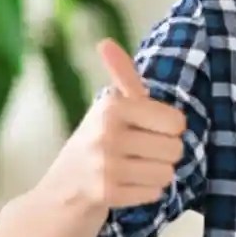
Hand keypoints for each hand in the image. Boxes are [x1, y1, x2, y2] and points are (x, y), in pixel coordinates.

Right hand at [38, 38, 187, 211]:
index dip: (169, 129)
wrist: (58, 194)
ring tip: (132, 171)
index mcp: (112, 105)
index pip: (176, 121)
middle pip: (176, 148)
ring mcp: (104, 164)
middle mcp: (106, 132)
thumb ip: (121, 76)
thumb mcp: (108, 108)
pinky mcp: (105, 194)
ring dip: (155, 175)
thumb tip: (105, 42)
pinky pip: (154, 193)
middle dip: (164, 155)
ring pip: (167, 172)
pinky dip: (146, 193)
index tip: (148, 130)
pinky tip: (125, 187)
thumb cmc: (94, 145)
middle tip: (138, 154)